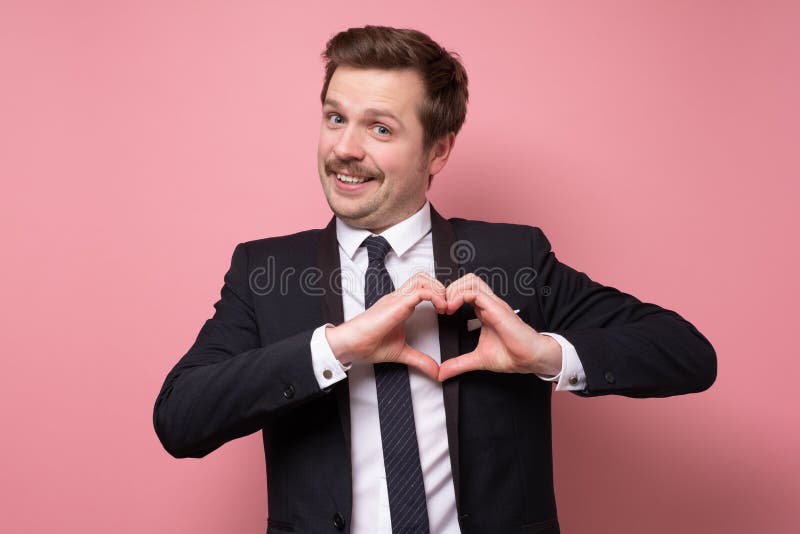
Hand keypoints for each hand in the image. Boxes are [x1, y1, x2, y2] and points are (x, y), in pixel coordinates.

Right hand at [325, 272, 446, 379]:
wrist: (351, 344)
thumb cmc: (368, 345)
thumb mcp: (402, 353)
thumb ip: (420, 360)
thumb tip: (436, 372)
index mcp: (399, 305)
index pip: (421, 287)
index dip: (437, 294)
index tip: (446, 310)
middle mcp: (399, 298)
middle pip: (423, 277)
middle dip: (440, 288)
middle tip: (448, 306)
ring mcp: (397, 298)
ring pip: (422, 279)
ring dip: (439, 290)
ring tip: (445, 306)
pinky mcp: (397, 303)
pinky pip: (421, 291)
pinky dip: (435, 296)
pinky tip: (441, 308)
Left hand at [438, 273, 562, 381]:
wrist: (530, 359)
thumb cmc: (511, 355)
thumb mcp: (477, 359)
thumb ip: (459, 364)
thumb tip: (442, 373)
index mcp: (484, 311)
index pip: (465, 291)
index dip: (450, 297)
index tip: (441, 312)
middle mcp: (488, 304)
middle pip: (466, 280)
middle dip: (449, 289)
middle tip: (441, 307)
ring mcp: (493, 304)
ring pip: (470, 280)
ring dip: (453, 290)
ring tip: (447, 307)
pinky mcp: (496, 307)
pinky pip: (474, 292)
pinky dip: (459, 296)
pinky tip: (452, 309)